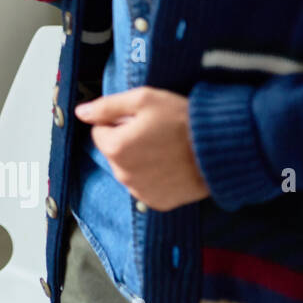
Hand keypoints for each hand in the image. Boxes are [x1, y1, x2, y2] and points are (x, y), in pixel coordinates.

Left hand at [75, 88, 210, 210]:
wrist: (221, 150)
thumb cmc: (183, 120)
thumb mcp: (144, 100)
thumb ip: (107, 106)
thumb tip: (81, 112)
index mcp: (116, 147)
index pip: (100, 131)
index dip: (119, 122)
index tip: (141, 120)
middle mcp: (123, 174)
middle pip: (114, 152)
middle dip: (128, 141)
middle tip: (156, 133)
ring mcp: (140, 191)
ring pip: (128, 169)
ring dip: (140, 160)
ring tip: (166, 149)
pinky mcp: (157, 202)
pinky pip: (144, 186)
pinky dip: (153, 177)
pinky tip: (171, 166)